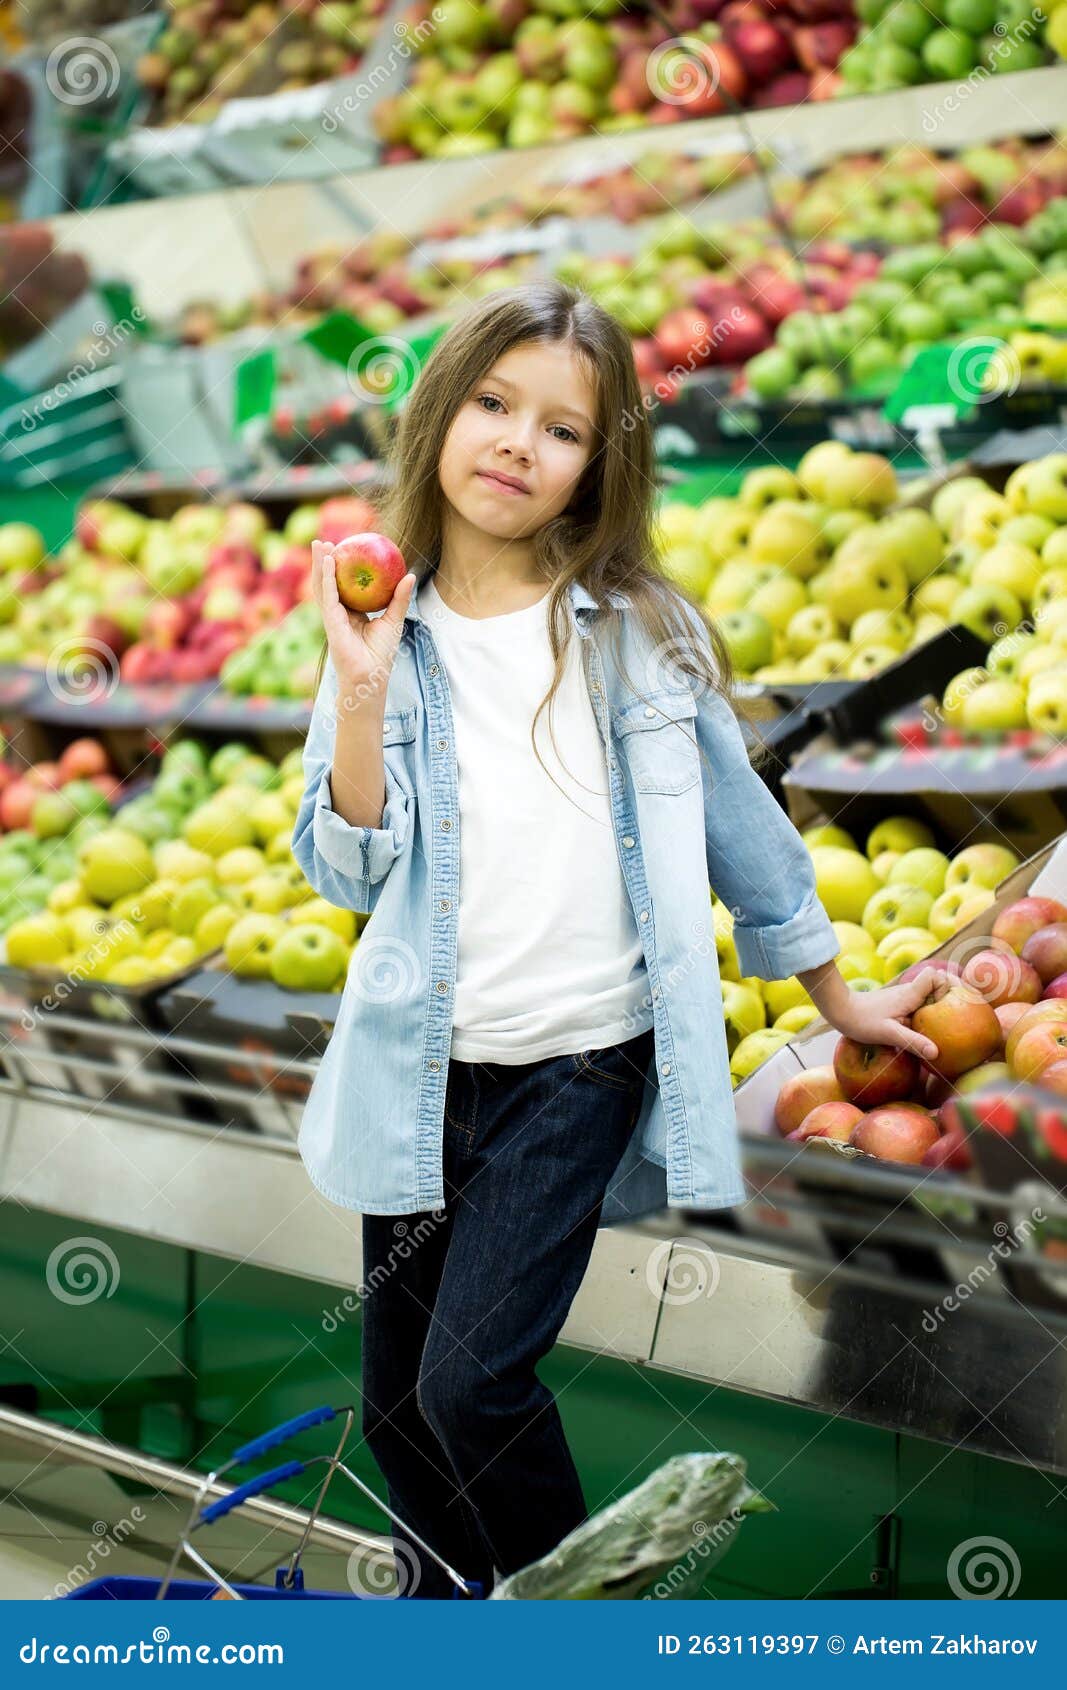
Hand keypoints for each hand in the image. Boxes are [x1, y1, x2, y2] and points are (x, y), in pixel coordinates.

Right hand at [311, 539, 414, 700]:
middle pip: (328, 582)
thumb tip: (409, 574)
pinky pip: (328, 597)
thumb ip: (399, 598)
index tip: (344, 548)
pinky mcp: (331, 624)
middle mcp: (338, 614)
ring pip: (322, 586)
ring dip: (320, 564)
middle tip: (324, 540)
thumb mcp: (393, 620)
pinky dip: (327, 579)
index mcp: (350, 613)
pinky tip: (329, 563)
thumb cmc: (381, 654)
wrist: (371, 677)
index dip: (340, 568)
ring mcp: (332, 618)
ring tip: (320, 544)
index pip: (342, 586)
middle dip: (324, 561)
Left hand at [830, 967, 940, 1063]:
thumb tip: (936, 1053)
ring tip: (943, 1028)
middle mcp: (909, 992)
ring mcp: (903, 998)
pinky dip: (925, 1016)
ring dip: (936, 1009)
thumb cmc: (862, 1021)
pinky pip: (918, 1006)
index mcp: (910, 993)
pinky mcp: (898, 1005)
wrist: (840, 1012)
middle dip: (948, 1000)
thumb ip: (912, 1042)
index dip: (947, 986)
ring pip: (928, 997)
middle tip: (955, 1018)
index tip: (950, 1005)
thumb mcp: (889, 1034)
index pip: (935, 976)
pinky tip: (925, 1033)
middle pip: (937, 986)